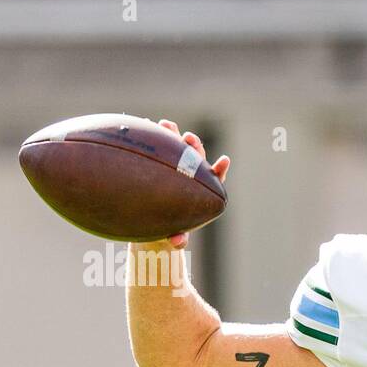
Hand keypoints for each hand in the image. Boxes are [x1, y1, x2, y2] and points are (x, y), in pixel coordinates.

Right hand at [151, 119, 230, 248]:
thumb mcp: (172, 237)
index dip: (219, 169)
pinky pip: (153, 148)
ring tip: (166, 124)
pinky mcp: (155, 161)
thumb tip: (177, 242)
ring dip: (173, 134)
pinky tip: (142, 126)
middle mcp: (189, 174)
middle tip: (188, 138)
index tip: (224, 161)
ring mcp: (172, 165)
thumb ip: (177, 239)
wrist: (150, 223)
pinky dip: (151, 137)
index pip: (214, 178)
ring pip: (175, 147)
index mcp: (200, 191)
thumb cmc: (167, 230)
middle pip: (196, 157)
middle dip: (194, 146)